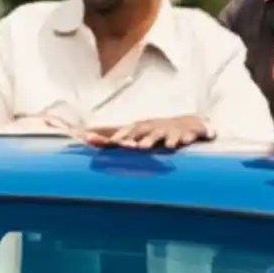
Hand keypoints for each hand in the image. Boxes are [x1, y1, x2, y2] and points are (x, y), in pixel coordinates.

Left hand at [87, 115, 215, 148]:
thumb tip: (84, 137)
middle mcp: (151, 128)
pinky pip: (183, 137)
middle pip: (139, 132)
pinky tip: (175, 145)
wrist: (189, 125)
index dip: (108, 138)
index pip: (121, 133)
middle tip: (122, 146)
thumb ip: (112, 138)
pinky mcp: (186, 134)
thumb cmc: (154, 132)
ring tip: (144, 147)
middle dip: (130, 139)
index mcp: (138, 128)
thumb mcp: (134, 133)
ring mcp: (168, 130)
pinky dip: (180, 139)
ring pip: (159, 135)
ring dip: (151, 140)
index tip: (94, 141)